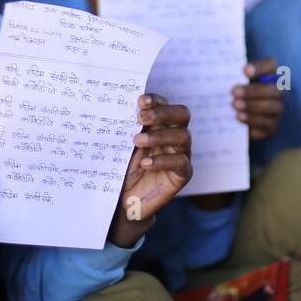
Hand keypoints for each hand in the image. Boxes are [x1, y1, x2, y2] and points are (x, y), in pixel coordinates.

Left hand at [109, 94, 191, 246]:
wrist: (124, 199)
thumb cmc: (123, 168)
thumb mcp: (122, 145)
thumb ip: (126, 127)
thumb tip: (117, 105)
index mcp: (160, 124)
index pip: (164, 104)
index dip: (155, 100)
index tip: (140, 101)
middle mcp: (173, 135)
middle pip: (182, 114)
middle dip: (162, 112)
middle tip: (141, 117)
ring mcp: (181, 154)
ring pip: (183, 136)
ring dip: (159, 136)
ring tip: (137, 141)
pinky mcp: (183, 174)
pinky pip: (181, 162)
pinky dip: (162, 160)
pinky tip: (145, 163)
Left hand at [232, 58, 283, 139]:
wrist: (241, 117)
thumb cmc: (240, 94)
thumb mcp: (237, 82)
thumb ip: (237, 76)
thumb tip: (232, 72)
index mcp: (270, 74)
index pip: (271, 65)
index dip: (259, 68)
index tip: (244, 70)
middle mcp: (278, 91)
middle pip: (273, 89)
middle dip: (253, 91)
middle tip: (233, 91)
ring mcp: (277, 109)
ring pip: (271, 106)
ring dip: (251, 105)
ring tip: (234, 104)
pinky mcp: (272, 125)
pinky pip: (266, 122)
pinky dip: (252, 119)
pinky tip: (239, 116)